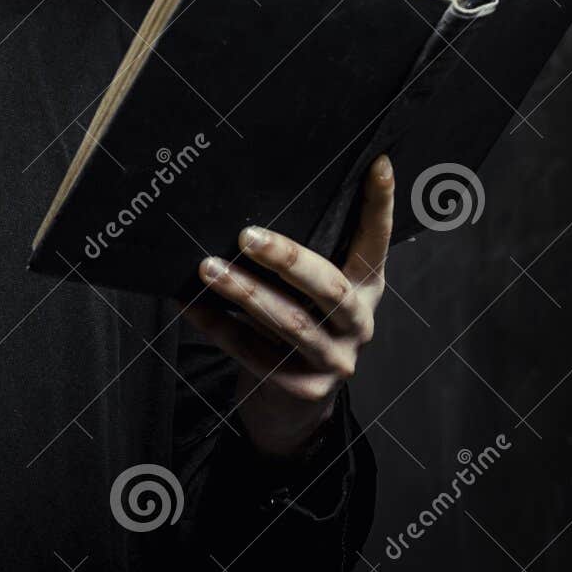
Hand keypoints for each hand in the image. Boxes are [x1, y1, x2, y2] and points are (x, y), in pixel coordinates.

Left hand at [184, 154, 393, 460]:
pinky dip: (218, 326)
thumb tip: (254, 204)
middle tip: (246, 236)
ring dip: (244, 292)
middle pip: (329, 286)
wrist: (291, 407)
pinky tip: (190, 304)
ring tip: (208, 268)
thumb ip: (304, 259)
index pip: (377, 242)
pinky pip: (254, 352)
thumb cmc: (297, 325)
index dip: (380, 205)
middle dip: (286, 259)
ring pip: (290, 323)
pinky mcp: (303, 388)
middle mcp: (359, 322)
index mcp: (366, 287)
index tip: (377, 164)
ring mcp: (334, 359)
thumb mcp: (311, 292)